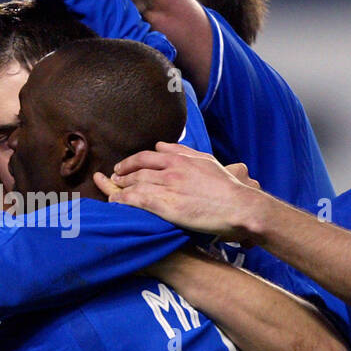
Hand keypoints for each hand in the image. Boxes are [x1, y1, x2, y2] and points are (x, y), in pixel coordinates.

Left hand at [94, 142, 270, 240]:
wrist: (238, 205)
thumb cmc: (226, 186)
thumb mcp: (205, 161)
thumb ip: (182, 151)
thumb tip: (161, 145)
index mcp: (180, 158)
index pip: (146, 156)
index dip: (130, 162)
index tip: (122, 167)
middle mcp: (171, 170)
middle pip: (137, 170)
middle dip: (122, 174)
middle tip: (113, 179)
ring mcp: (168, 187)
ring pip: (136, 184)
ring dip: (120, 187)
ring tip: (112, 191)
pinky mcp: (167, 205)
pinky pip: (138, 200)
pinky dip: (123, 200)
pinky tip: (116, 203)